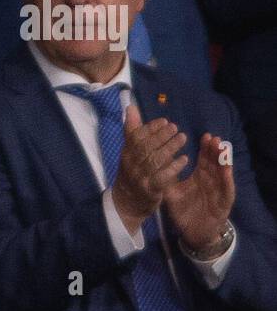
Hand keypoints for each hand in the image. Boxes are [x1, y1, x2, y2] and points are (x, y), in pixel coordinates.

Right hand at [110, 104, 188, 234]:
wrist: (127, 202)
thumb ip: (132, 130)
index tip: (164, 121)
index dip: (150, 128)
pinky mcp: (150, 189)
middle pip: (146, 147)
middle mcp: (131, 164)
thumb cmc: (132, 172)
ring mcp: (140, 177)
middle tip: (176, 128)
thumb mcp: (130, 151)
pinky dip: (174, 167)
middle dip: (161, 136)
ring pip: (155, 160)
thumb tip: (131, 107)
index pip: (136, 137)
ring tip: (183, 138)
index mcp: (126, 153)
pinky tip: (184, 159)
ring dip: (170, 148)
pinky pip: (163, 177)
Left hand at [164, 132, 234, 253]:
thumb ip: (166, 179)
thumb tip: (152, 163)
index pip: (203, 159)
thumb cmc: (184, 211)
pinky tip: (226, 170)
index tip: (204, 135)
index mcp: (200, 177)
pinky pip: (226, 190)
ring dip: (223, 161)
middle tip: (213, 138)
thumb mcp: (172, 193)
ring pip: (223, 173)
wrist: (193, 232)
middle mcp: (211, 182)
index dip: (204, 148)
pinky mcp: (223, 203)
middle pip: (215, 163)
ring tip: (222, 148)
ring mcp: (218, 192)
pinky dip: (226, 179)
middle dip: (214, 150)